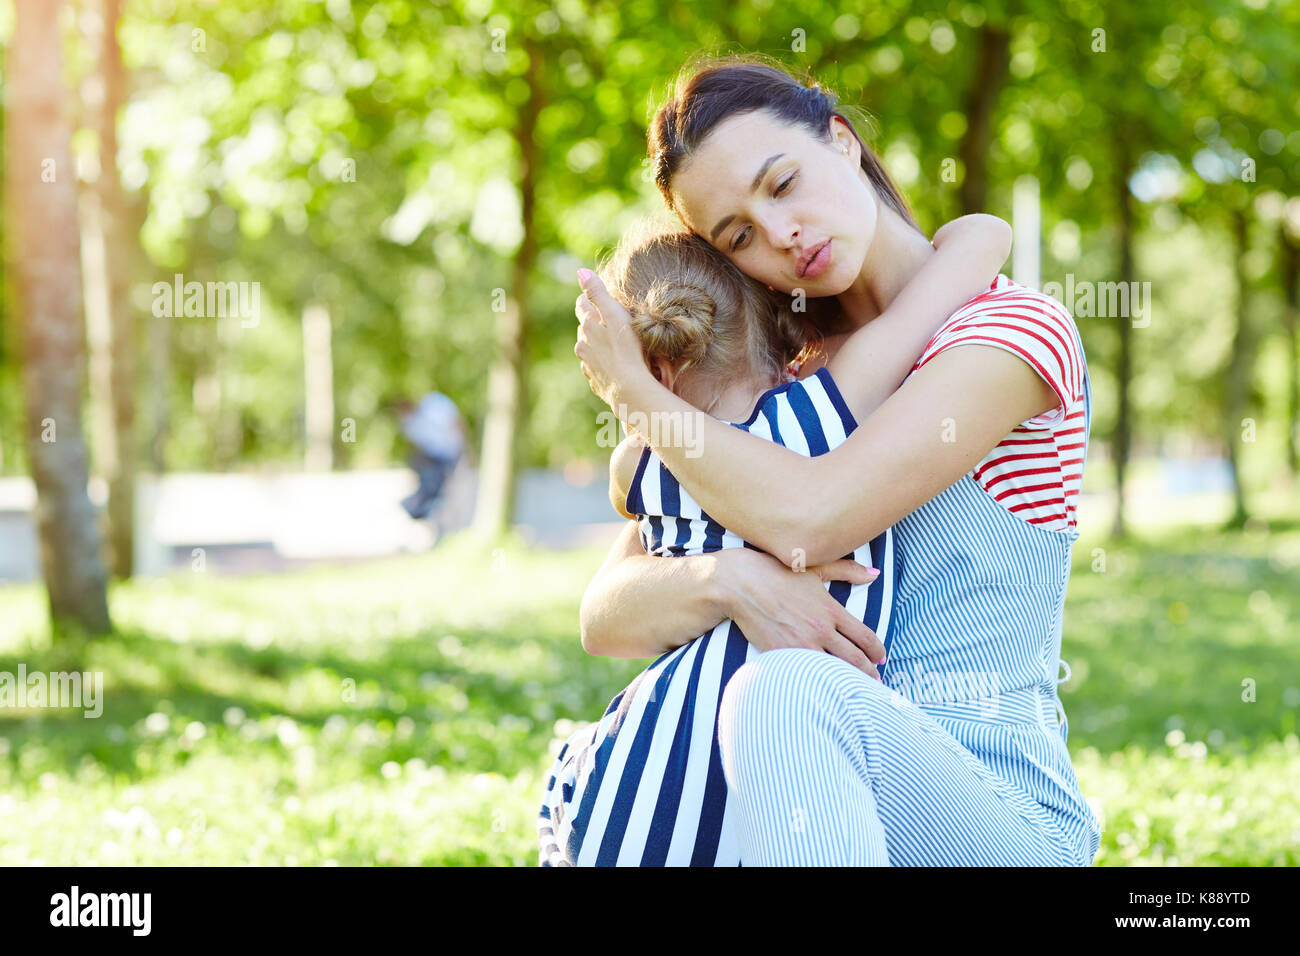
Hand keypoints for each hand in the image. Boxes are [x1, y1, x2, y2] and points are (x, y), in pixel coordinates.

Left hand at [573, 268, 656, 410]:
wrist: (629, 388)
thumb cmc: (627, 348)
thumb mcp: (615, 314)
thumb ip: (598, 292)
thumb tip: (580, 272)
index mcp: (587, 325)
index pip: (583, 304)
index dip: (591, 299)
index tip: (599, 298)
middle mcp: (582, 344)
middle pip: (584, 327)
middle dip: (594, 322)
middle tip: (609, 320)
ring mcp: (587, 364)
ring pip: (588, 348)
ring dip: (597, 344)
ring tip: (613, 345)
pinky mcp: (595, 381)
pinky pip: (596, 368)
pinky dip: (602, 363)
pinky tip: (613, 366)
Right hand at [716, 548, 885, 679]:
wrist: (740, 584)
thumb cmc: (776, 572)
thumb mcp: (814, 568)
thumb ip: (847, 571)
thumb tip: (874, 573)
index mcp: (830, 610)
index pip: (865, 637)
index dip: (877, 651)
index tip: (881, 659)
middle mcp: (820, 630)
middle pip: (854, 660)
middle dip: (869, 674)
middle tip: (875, 683)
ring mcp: (800, 645)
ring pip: (832, 672)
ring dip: (846, 683)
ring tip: (854, 692)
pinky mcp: (781, 655)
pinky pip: (805, 675)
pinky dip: (818, 683)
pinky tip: (823, 690)